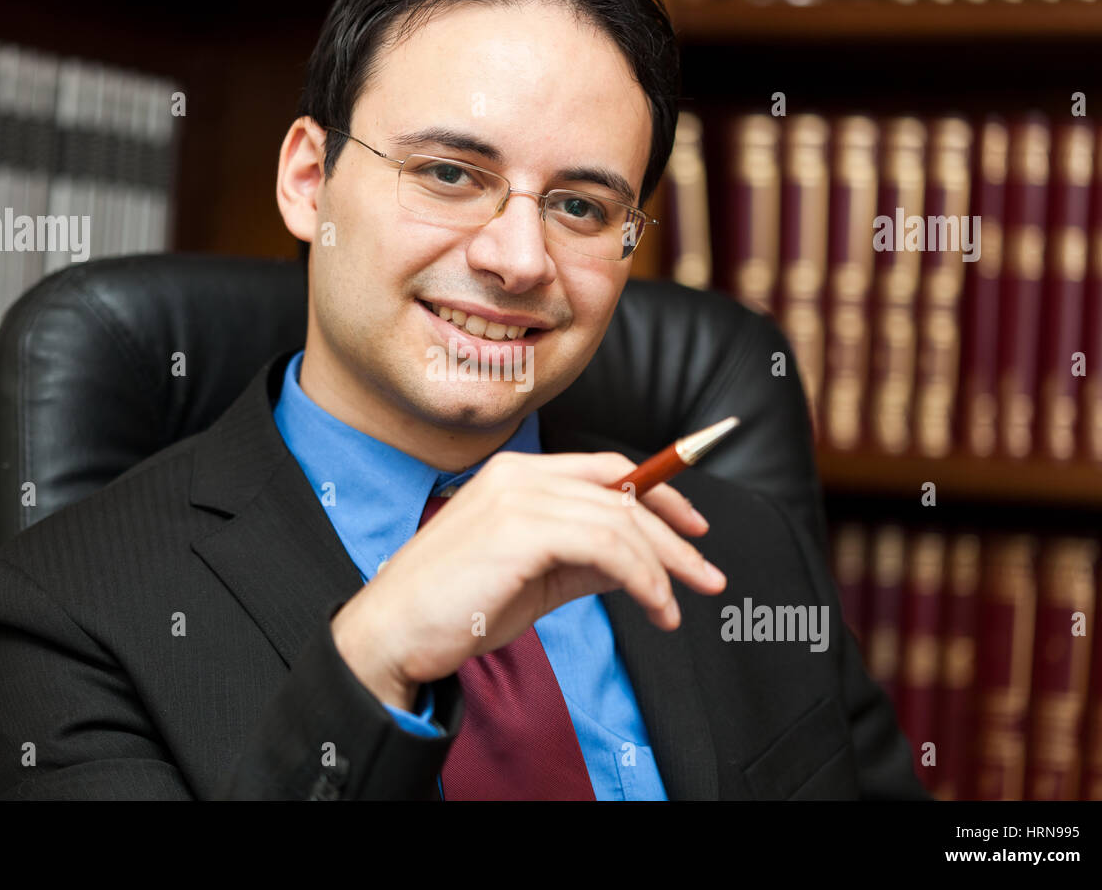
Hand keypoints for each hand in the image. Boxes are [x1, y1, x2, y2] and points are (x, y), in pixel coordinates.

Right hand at [330, 450, 725, 708]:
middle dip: (675, 536)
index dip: (659, 493)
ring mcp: (519, 497)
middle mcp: (520, 475)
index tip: (693, 528)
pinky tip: (655, 607)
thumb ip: (583, 562)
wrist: (393, 632)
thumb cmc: (453, 608)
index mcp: (518, 475)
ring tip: (675, 608)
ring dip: (663, 568)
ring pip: (621, 520)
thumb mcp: (532, 579)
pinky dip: (643, 579)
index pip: (607, 469)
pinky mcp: (521, 530)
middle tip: (708, 577)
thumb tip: (638, 566)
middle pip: (622, 491)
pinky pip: (608, 547)